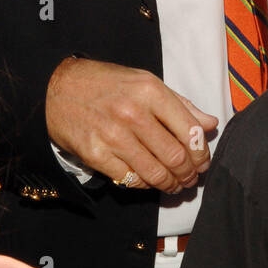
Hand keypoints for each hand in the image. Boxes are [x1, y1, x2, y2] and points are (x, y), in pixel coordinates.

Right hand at [46, 58, 216, 192]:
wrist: (57, 87)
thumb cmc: (106, 84)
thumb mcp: (145, 82)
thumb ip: (180, 104)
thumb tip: (210, 124)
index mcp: (150, 91)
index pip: (191, 132)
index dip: (202, 154)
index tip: (203, 162)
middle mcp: (133, 113)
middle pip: (176, 157)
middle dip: (189, 173)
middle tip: (191, 178)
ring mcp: (113, 135)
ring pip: (156, 173)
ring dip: (170, 184)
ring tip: (175, 185)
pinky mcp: (95, 154)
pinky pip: (130, 179)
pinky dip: (145, 185)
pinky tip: (149, 181)